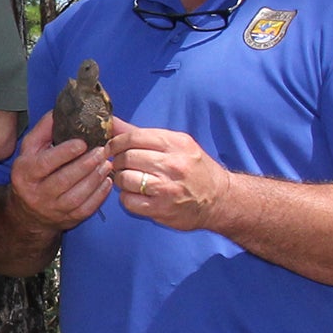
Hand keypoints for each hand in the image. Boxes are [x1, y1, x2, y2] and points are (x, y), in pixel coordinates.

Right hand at [1, 109, 113, 233]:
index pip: (46, 163)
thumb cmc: (32, 173)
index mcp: (26, 173)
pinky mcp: (68, 219)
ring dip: (95, 179)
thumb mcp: (29, 150)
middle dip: (86, 165)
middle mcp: (37, 193)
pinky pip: (86, 209)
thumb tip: (61, 110)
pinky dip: (99, 195)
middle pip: (64, 180)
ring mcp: (53, 209)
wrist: (27, 213)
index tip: (82, 143)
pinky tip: (107, 181)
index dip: (65, 153)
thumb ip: (43, 130)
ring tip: (107, 164)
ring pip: (77, 196)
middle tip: (102, 151)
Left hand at [110, 125, 233, 232]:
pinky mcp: (161, 209)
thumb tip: (112, 123)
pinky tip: (135, 195)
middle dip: (117, 161)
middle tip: (119, 165)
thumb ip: (142, 134)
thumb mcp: (177, 144)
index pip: (134, 137)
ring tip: (128, 180)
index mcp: (176, 143)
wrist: (220, 199)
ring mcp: (166, 188)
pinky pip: (128, 200)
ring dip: (120, 179)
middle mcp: (172, 164)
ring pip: (124, 179)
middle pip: (127, 158)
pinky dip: (126, 197)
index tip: (111, 147)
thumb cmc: (195, 169)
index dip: (116, 142)